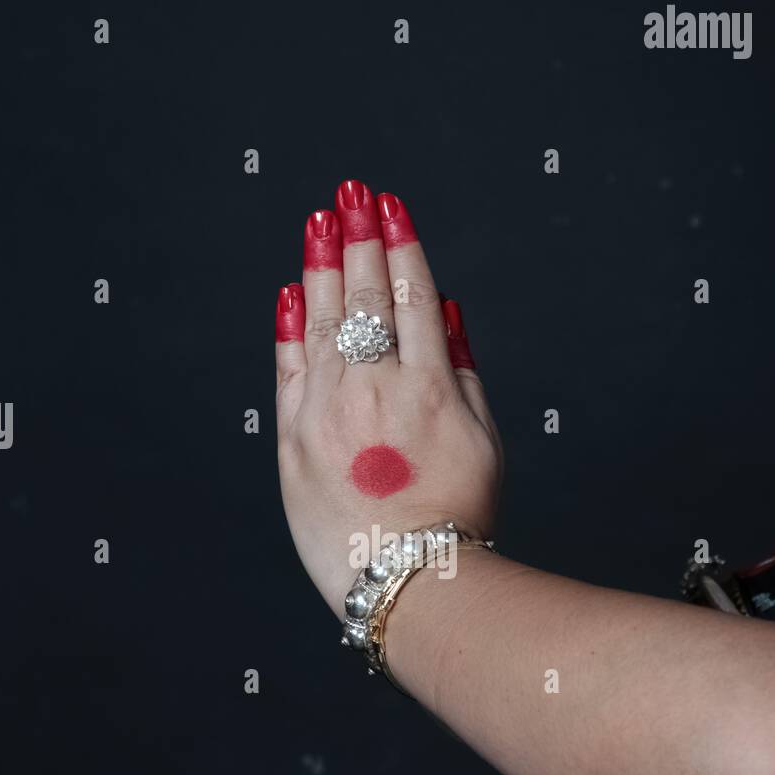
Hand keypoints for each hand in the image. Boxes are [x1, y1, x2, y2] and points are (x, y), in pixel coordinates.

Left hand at [275, 180, 503, 618]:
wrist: (409, 581)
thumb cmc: (457, 518)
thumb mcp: (486, 442)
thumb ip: (465, 372)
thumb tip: (443, 311)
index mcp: (430, 387)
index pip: (410, 296)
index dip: (399, 245)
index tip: (390, 208)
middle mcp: (375, 388)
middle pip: (364, 297)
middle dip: (358, 238)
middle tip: (351, 193)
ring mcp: (328, 412)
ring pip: (322, 322)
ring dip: (322, 265)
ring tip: (321, 221)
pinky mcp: (294, 440)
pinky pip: (288, 369)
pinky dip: (290, 326)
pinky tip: (293, 291)